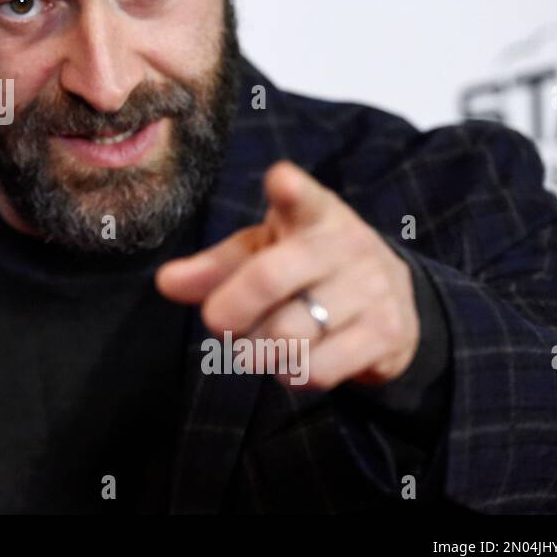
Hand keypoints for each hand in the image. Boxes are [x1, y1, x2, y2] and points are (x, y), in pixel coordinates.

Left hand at [155, 160, 418, 389]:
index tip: (280, 181)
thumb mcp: (260, 253)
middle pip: (268, 279)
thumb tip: (165, 283)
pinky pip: (317, 369)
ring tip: (261, 344)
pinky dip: (290, 375)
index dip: (289, 189)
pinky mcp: (386, 334)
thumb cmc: (305, 267)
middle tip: (218, 324)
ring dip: (258, 351)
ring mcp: (371, 289)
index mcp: (312, 214)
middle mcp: (345, 245)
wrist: (391, 299)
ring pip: (289, 335)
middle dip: (229, 312)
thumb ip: (213, 268)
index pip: (302, 197)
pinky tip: (295, 361)